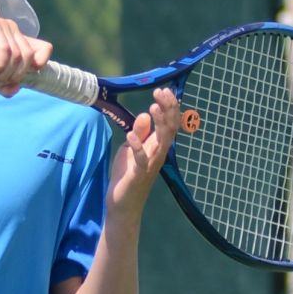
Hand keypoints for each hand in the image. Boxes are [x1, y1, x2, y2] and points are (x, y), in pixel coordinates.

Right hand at [0, 17, 52, 94]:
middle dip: (16, 75)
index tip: (27, 75)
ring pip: (18, 55)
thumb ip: (2, 84)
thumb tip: (16, 89)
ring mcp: (3, 26)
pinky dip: (0, 66)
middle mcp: (12, 29)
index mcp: (16, 38)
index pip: (44, 48)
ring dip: (6, 73)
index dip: (41, 62)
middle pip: (29, 57)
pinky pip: (6, 50)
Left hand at [107, 89, 180, 214]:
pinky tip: (130, 135)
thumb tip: (145, 114)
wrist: (122, 203)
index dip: (169, 106)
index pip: (169, 123)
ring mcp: (150, 164)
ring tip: (152, 107)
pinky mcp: (139, 175)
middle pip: (170, 128)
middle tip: (161, 92)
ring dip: (159, 124)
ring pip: (162, 142)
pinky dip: (137, 147)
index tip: (163, 90)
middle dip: (168, 109)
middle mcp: (158, 154)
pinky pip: (142, 160)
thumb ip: (139, 133)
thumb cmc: (127, 175)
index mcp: (157, 146)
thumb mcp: (131, 148)